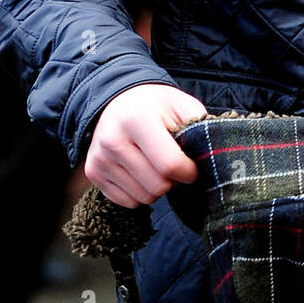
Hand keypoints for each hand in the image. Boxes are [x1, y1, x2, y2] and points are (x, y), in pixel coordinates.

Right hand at [84, 83, 207, 208]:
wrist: (117, 100)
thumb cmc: (155, 105)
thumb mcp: (181, 105)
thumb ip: (199, 128)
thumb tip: (210, 158)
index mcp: (137, 119)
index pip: (170, 164)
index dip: (189, 172)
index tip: (193, 167)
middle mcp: (113, 140)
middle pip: (157, 186)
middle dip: (173, 181)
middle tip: (173, 164)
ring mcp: (100, 158)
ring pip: (143, 198)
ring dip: (157, 188)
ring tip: (156, 165)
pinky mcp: (93, 173)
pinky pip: (128, 202)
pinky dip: (141, 193)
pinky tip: (141, 172)